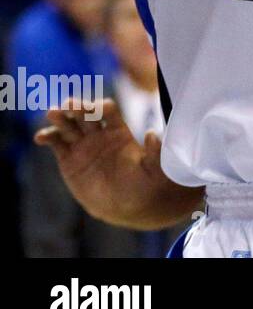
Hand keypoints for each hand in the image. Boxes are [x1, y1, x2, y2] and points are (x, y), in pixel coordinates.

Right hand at [33, 99, 199, 229]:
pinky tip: (41, 137)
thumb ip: (155, 152)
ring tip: (52, 113)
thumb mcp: (154, 169)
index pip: (108, 111)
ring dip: (60, 117)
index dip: (102, 107)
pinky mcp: (68, 158)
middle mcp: (99, 134)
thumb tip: (153, 134)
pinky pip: (56, 143)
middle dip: (78, 107)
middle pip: (86, 114)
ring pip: (69, 125)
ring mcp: (82, 144)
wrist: (124, 204)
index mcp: (119, 132)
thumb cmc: (143, 184)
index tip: (98, 109)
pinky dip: (48, 136)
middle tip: (69, 104)